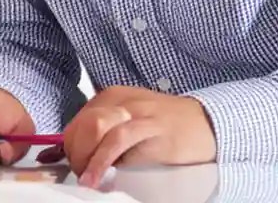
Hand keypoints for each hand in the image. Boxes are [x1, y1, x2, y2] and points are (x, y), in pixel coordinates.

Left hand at [57, 86, 215, 187]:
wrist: (208, 123)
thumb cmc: (165, 127)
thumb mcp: (128, 125)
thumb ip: (102, 136)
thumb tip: (72, 156)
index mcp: (108, 98)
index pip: (76, 122)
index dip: (69, 147)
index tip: (70, 166)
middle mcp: (119, 100)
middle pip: (82, 126)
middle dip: (75, 153)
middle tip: (80, 173)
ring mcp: (136, 111)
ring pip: (95, 129)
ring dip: (85, 157)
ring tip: (86, 177)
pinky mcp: (152, 126)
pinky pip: (118, 141)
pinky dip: (102, 160)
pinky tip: (96, 176)